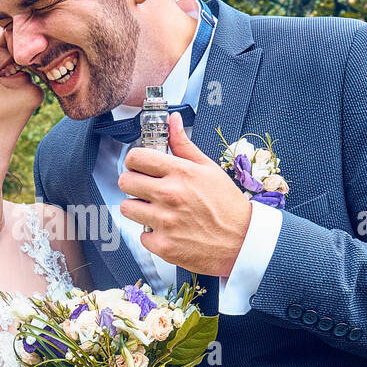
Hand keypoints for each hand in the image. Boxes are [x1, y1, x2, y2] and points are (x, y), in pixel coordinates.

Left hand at [117, 112, 250, 276]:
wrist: (242, 241)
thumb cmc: (227, 205)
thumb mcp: (209, 169)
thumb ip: (184, 145)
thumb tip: (172, 120)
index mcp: (180, 173)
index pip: (136, 157)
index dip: (135, 161)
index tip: (140, 167)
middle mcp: (170, 195)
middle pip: (125, 181)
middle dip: (133, 183)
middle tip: (147, 189)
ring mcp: (164, 221)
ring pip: (127, 208)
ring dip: (139, 209)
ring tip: (157, 210)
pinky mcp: (163, 245)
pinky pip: (141, 235)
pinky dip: (152, 234)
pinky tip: (168, 230)